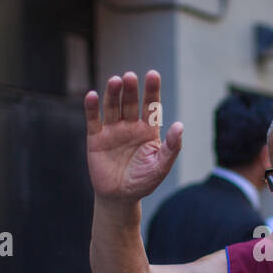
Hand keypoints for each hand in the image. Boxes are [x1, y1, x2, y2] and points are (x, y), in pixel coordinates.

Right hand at [85, 70, 182, 202]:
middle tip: (130, 77)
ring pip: (112, 107)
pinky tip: (93, 96)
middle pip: (130, 102)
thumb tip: (179, 125)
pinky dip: (92, 108)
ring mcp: (112, 130)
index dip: (151, 90)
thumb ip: (172, 148)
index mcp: (148, 130)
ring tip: (115, 81)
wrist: (120, 197)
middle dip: (131, 89)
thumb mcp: (160, 166)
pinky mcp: (95, 138)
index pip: (151, 106)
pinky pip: (93, 120)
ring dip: (113, 93)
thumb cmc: (143, 181)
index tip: (153, 74)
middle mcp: (130, 125)